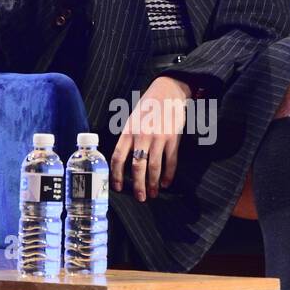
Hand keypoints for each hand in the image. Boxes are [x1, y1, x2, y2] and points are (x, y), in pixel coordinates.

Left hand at [111, 76, 190, 201]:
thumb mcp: (131, 119)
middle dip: (138, 185)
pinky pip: (170, 161)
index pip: (118, 157)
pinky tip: (166, 183)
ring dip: (153, 183)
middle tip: (140, 198)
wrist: (167, 92)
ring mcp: (158, 137)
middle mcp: (142, 135)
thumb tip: (123, 162)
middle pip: (137, 166)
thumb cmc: (147, 107)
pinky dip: (168, 174)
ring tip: (153, 194)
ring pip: (154, 167)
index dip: (116, 175)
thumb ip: (127, 138)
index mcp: (128, 131)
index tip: (117, 187)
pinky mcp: (173, 139)